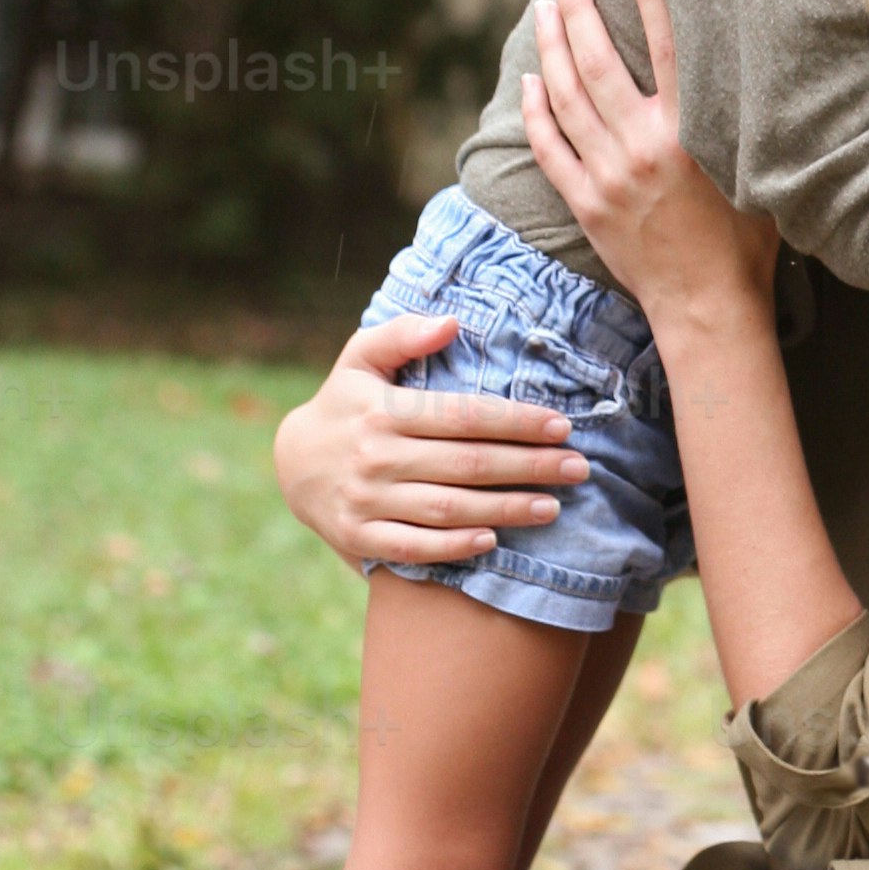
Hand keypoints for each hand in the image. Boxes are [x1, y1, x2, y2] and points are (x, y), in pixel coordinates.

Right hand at [273, 311, 588, 567]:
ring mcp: (366, 501)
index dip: (516, 422)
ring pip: (447, 509)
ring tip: (552, 507)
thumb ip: (402, 334)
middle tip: (578, 468)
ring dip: (504, 509)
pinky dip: (452, 547)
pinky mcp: (358, 537)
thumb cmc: (344, 403)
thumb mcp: (360, 358)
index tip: (561, 427)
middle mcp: (376, 457)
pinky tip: (492, 541)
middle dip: (528, 466)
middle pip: (466, 464)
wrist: (290, 463)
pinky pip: (412, 547)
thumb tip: (451, 322)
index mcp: (384, 410)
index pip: (463, 416)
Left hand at [518, 0, 779, 326]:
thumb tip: (738, 65)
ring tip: (546, 10)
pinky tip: (531, 82)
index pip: (664, 45)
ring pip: (566, 97)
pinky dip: (535, 112)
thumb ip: (736, 118)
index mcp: (687, 132)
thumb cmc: (744, 240)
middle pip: (598, 61)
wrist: (708, 305)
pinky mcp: (585, 203)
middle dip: (579, 9)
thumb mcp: (754, 167)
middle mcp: (641, 146)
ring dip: (552, 48)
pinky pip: (549, 148)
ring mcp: (607, 175)